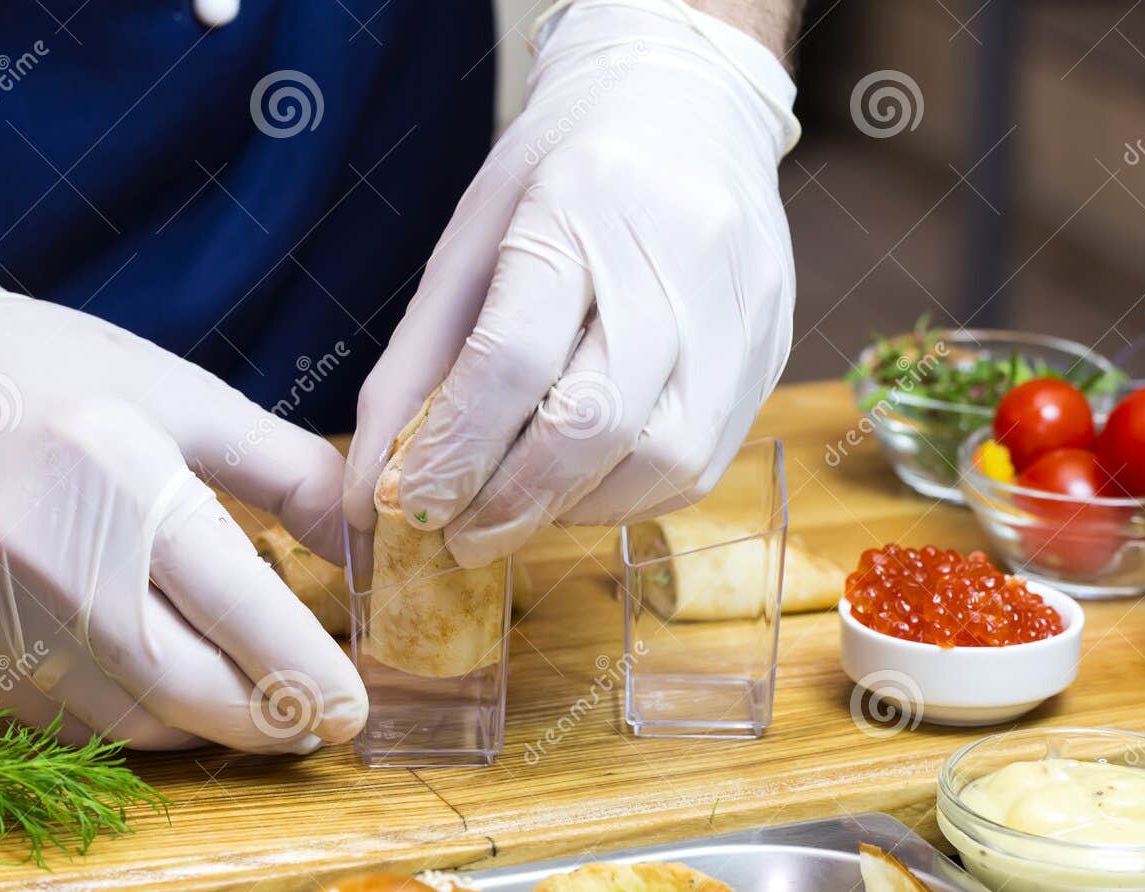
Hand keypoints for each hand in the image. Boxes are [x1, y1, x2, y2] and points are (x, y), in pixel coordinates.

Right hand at [0, 236, 365, 752]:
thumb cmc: (49, 376)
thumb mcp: (184, 396)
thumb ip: (290, 474)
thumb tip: (367, 551)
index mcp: (120, 477)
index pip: (239, 610)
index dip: (307, 674)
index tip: (352, 711)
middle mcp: (47, 557)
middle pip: (188, 688)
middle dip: (267, 719)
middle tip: (311, 720)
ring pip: (130, 721)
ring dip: (202, 727)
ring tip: (241, 695)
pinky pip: (66, 724)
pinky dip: (129, 721)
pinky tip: (159, 687)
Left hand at [345, 0, 798, 565]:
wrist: (684, 100)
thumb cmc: (556, 177)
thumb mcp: (467, 245)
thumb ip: (415, 370)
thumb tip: (372, 496)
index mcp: (583, 201)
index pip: (515, 359)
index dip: (458, 453)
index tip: (413, 507)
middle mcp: (679, 250)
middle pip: (595, 422)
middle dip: (514, 503)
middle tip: (463, 538)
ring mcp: (741, 302)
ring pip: (662, 458)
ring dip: (576, 508)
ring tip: (523, 508)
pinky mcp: (772, 344)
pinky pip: (703, 461)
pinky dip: (630, 495)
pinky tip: (585, 485)